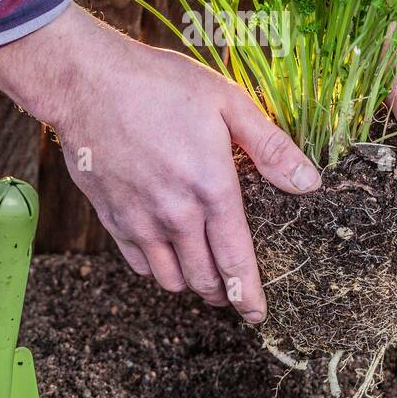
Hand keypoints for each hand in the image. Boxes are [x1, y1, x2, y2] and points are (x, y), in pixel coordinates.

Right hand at [0, 3, 320, 323]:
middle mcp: (176, 215)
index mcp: (211, 188)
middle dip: (222, 293)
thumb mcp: (227, 102)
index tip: (257, 315)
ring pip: (170, 279)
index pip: (236, 261)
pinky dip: (156, 268)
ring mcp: (140, 220)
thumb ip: (270, 146)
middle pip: (204, 279)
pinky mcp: (112, 218)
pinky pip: (138, 264)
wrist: (87, 82)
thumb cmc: (159, 84)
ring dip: (190, 282)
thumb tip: (309, 183)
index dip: (248, 295)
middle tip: (232, 292)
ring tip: (202, 272)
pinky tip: (166, 251)